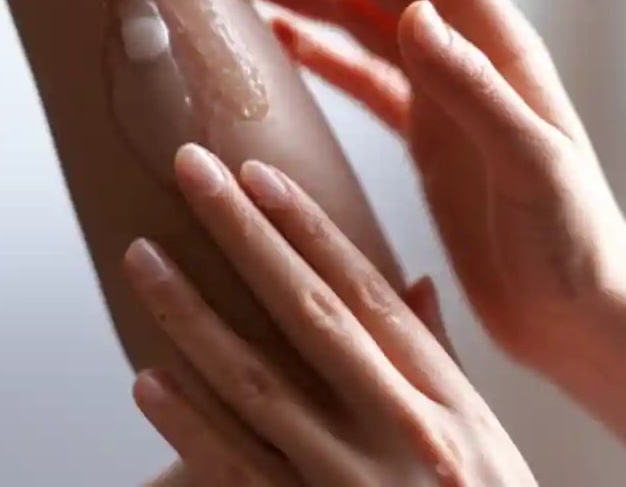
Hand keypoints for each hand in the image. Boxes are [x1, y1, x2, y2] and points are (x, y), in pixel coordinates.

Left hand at [125, 144, 535, 485]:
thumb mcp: (483, 436)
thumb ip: (439, 360)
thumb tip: (413, 282)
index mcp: (443, 397)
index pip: (368, 293)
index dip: (308, 227)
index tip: (257, 173)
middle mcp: (401, 431)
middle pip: (308, 313)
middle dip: (242, 235)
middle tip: (190, 170)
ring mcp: (351, 483)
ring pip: (257, 386)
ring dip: (191, 317)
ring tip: (143, 258)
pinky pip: (236, 471)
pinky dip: (187, 425)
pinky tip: (146, 378)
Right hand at [219, 0, 625, 370]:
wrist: (580, 315)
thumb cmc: (573, 247)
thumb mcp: (532, 167)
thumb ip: (475, 90)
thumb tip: (413, 12)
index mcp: (497, 48)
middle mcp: (468, 59)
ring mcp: (444, 97)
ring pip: (361, 20)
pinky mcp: (428, 140)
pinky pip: (362, 78)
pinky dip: (318, 53)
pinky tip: (279, 45)